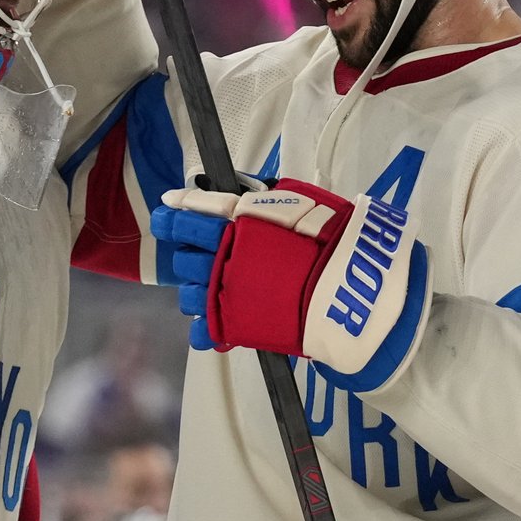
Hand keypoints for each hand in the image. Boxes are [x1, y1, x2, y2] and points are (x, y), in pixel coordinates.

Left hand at [150, 179, 431, 391]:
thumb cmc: (331, 239)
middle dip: (188, 253)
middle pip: (183, 256)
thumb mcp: (297, 200)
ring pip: (189, 294)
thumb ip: (259, 196)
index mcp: (236, 222)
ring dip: (196, 289)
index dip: (174, 212)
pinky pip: (204, 329)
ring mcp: (226, 294)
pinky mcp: (236, 326)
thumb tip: (234, 190)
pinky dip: (206, 327)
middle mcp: (224, 256)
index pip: (189, 214)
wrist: (354, 288)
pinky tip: (213, 323)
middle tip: (202, 253)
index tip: (166, 210)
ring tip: (215, 288)